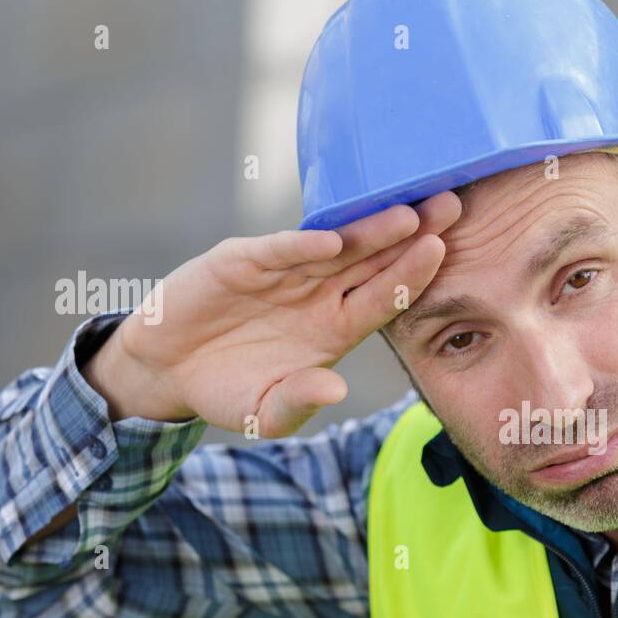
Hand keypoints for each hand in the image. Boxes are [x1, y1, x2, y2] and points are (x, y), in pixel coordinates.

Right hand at [84, 191, 460, 434]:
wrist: (165, 370)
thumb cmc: (227, 390)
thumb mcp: (265, 411)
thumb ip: (299, 401)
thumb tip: (334, 392)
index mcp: (336, 327)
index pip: (384, 297)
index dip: (412, 276)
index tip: (442, 252)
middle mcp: (317, 293)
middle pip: (372, 261)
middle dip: (410, 235)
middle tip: (452, 206)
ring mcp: (282, 274)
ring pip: (333, 247)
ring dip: (368, 231)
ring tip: (408, 212)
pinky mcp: (241, 262)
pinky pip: (277, 252)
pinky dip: (300, 246)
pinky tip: (332, 240)